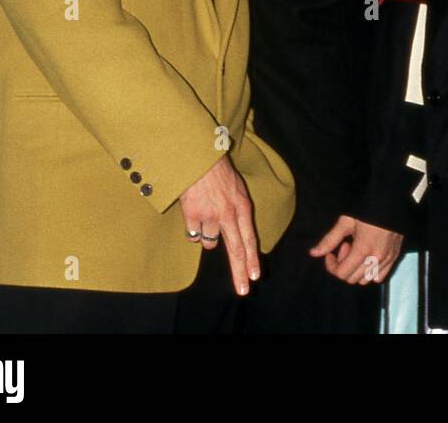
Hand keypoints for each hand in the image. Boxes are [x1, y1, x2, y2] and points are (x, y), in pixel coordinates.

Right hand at [179, 155, 259, 294]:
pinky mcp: (192, 214)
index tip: (255, 277)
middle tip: (244, 291)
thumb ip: (239, 212)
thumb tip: (236, 235)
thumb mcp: (237, 189)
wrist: (198, 156)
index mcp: (242, 207)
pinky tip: (194, 214)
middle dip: (240, 273)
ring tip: (206, 218)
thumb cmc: (218, 172)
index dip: (253, 260)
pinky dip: (193, 229)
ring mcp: (209, 216)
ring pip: (209, 243)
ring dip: (207, 239)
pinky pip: (193, 234)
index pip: (250, 239)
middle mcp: (228, 214)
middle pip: (236, 250)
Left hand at [309, 215, 403, 284]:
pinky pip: (379, 276)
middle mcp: (376, 257)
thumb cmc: (367, 207)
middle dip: (343, 266)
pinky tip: (368, 256)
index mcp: (363, 248)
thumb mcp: (346, 221)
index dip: (332, 265)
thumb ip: (329, 239)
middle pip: (352, 279)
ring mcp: (387, 258)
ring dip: (356, 270)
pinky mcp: (394, 257)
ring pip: (365, 280)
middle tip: (344, 247)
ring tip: (357, 251)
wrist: (391, 200)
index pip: (342, 273)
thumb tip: (313, 253)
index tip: (330, 253)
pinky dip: (370, 272)